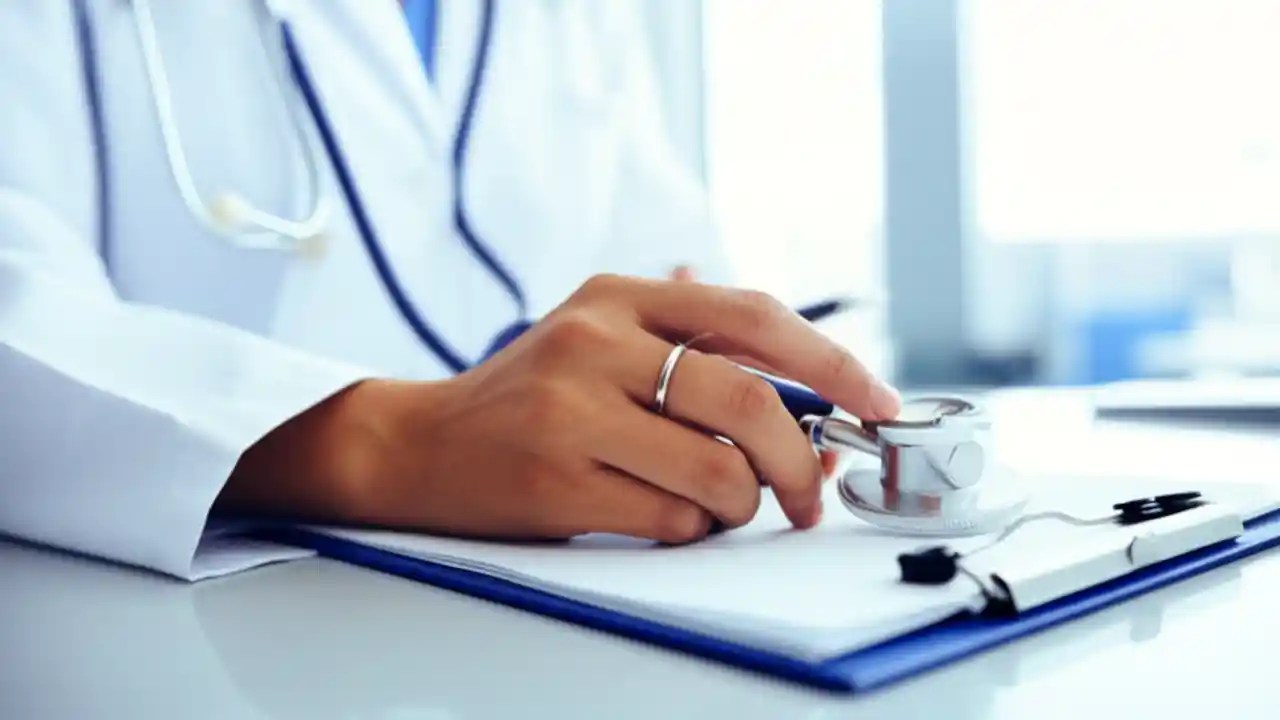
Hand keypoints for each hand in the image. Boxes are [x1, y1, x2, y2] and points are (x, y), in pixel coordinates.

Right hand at [222, 275, 899, 543]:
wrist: (416, 443)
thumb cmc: (526, 392)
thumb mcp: (598, 332)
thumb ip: (690, 335)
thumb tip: (805, 374)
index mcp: (618, 296)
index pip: (754, 316)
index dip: (834, 362)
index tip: (878, 403)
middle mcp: (595, 342)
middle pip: (750, 403)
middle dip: (802, 462)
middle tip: (809, 494)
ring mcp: (571, 414)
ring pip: (719, 473)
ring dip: (743, 504)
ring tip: (719, 504)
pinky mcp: (556, 485)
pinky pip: (672, 521)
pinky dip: (691, 530)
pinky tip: (660, 514)